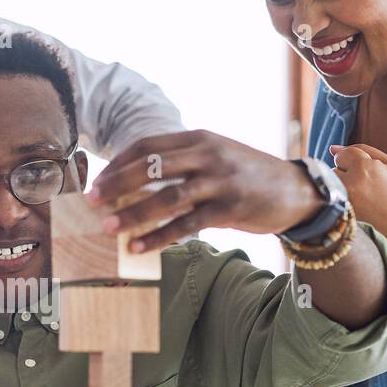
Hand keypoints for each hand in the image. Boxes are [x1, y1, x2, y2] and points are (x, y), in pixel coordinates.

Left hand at [86, 130, 323, 252]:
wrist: (296, 191)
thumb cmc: (247, 176)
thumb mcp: (215, 157)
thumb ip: (181, 163)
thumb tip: (135, 183)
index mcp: (198, 138)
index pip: (147, 146)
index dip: (117, 164)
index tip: (97, 183)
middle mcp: (207, 155)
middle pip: (150, 167)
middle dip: (116, 185)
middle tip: (90, 203)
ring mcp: (219, 181)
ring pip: (165, 197)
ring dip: (132, 214)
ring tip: (108, 228)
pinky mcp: (230, 208)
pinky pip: (186, 224)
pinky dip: (159, 237)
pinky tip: (139, 248)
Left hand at [328, 143, 386, 245]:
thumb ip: (362, 150)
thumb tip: (332, 148)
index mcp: (366, 167)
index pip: (342, 154)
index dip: (353, 161)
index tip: (365, 171)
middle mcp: (351, 183)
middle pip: (333, 168)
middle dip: (346, 173)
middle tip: (365, 185)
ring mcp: (344, 200)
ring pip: (331, 184)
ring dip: (341, 186)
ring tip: (361, 196)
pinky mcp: (340, 214)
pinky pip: (331, 199)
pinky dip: (340, 199)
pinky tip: (357, 206)